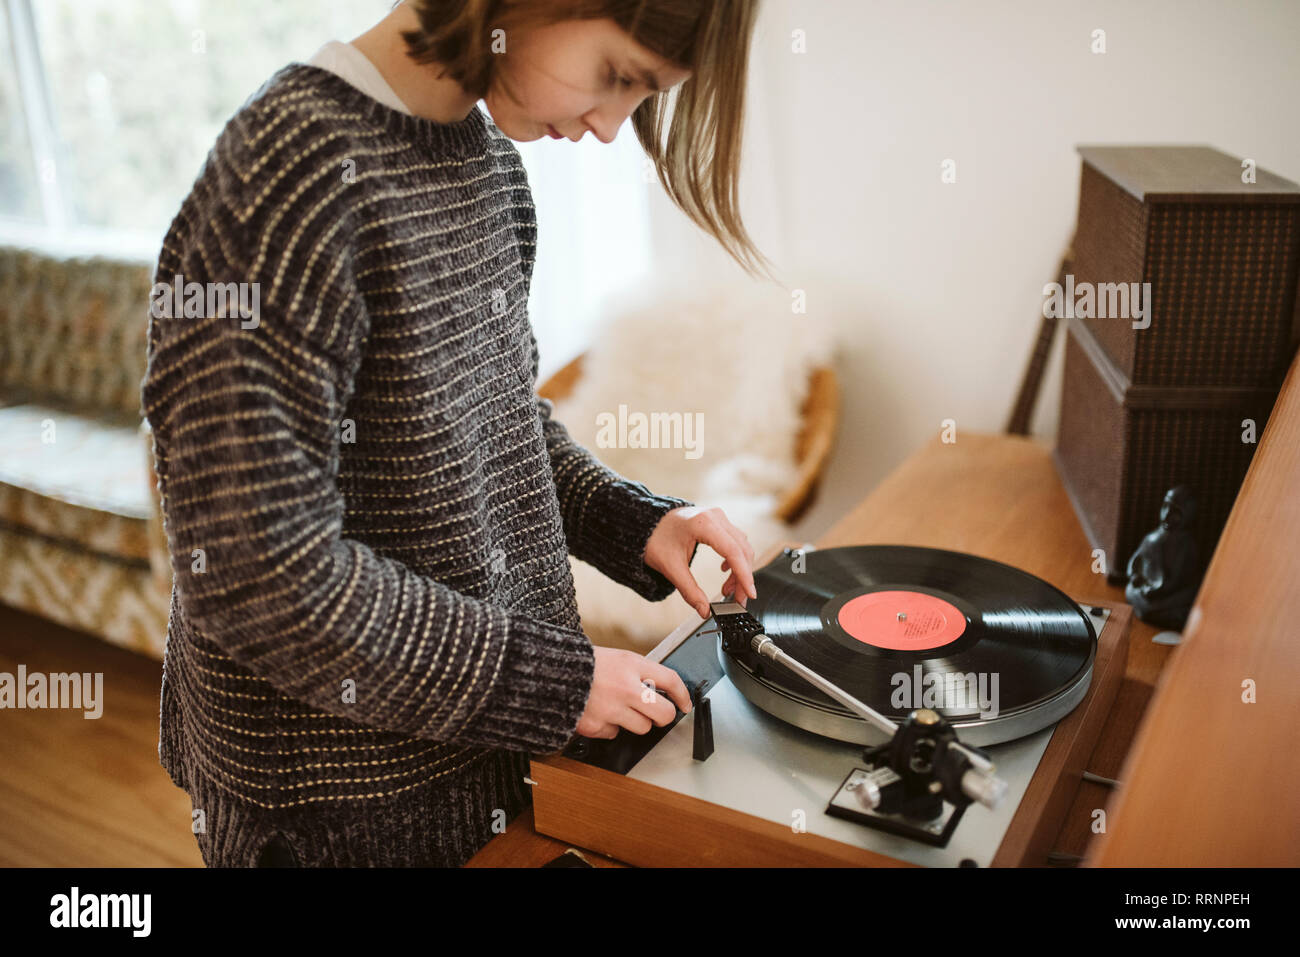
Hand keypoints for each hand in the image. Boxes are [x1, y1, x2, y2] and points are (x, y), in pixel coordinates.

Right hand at [575, 647, 692, 738]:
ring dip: (635, 722)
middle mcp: (625, 688)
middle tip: (658, 714)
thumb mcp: (615, 657)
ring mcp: (612, 710)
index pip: (671, 681)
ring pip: (642, 727)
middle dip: (664, 716)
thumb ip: (637, 672)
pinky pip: (614, 733)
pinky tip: (599, 712)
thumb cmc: (581, 663)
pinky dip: (609, 726)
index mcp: (631, 665)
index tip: (685, 703)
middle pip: (663, 713)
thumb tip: (658, 690)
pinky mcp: (596, 726)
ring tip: (619, 708)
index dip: (683, 695)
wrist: (548, 673)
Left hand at [643, 505, 757, 618]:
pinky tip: (725, 571)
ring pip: (742, 546)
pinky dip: (735, 559)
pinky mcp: (718, 521)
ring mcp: (718, 517)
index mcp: (703, 524)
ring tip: (727, 588)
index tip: (749, 594)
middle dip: (743, 577)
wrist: (647, 524)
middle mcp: (715, 517)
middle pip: (741, 550)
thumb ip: (689, 591)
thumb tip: (704, 610)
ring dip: (739, 569)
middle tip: (738, 599)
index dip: (744, 575)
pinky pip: (735, 541)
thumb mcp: (670, 568)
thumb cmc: (655, 539)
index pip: (733, 551)